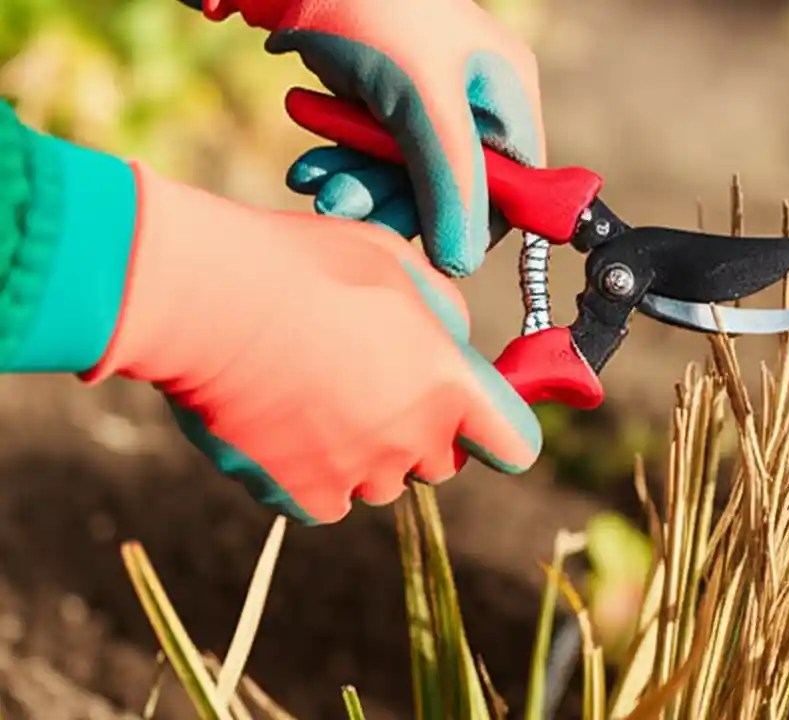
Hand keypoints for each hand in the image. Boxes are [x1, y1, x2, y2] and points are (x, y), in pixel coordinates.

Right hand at [84, 163, 542, 524]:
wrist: (205, 301)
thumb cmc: (303, 266)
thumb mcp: (395, 262)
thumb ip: (442, 310)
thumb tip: (453, 339)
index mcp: (450, 386)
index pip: (515, 445)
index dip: (499, 431)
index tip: (478, 414)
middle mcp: (414, 440)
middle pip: (441, 462)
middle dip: (421, 431)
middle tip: (372, 382)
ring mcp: (358, 474)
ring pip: (379, 481)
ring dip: (363, 453)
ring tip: (315, 395)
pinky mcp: (303, 495)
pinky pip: (325, 499)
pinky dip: (310, 473)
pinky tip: (281, 423)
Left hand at [185, 0, 544, 277]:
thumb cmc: (375, 10)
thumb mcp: (423, 106)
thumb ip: (449, 186)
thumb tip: (463, 261)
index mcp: (507, 93)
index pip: (514, 186)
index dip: (474, 222)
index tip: (431, 246)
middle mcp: (475, 100)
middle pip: (450, 187)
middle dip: (394, 202)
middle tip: (341, 207)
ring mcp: (427, 101)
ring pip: (404, 176)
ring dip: (359, 187)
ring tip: (314, 182)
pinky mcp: (383, 100)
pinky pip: (370, 155)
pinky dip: (340, 163)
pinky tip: (308, 164)